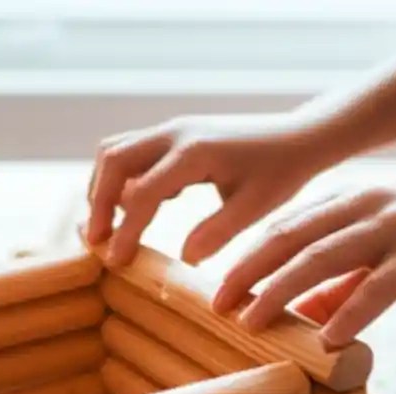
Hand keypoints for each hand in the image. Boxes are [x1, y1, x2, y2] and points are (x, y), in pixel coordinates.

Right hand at [85, 113, 332, 267]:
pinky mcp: (173, 135)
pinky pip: (131, 152)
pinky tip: (137, 211)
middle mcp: (175, 133)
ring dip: (104, 188)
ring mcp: (172, 130)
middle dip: (99, 203)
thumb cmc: (281, 172)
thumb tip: (184, 259)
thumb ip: (219, 231)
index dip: (126, 230)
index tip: (116, 261)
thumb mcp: (256, 208)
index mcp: (195, 152)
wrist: (297, 137)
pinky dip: (122, 180)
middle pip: (113, 161)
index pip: (144, 193)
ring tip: (109, 228)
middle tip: (97, 243)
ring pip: (115, 152)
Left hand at [214, 188, 395, 345]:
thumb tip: (295, 318)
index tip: (215, 292)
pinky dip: (350, 312)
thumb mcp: (379, 270)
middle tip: (217, 306)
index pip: (284, 227)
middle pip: (293, 237)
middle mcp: (370, 203)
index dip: (246, 258)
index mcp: (352, 200)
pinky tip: (326, 339)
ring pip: (325, 256)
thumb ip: (337, 287)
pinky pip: (379, 286)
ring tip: (252, 323)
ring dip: (283, 292)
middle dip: (249, 272)